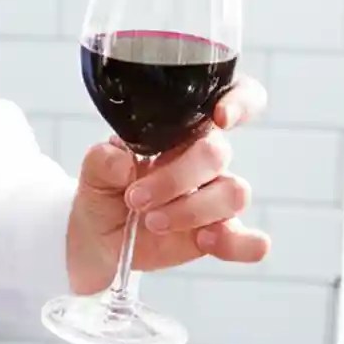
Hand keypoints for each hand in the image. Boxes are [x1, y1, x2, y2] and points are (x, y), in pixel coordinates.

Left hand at [66, 75, 271, 294]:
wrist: (99, 235)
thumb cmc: (105, 191)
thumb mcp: (94, 170)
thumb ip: (103, 159)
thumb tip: (124, 162)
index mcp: (181, 131)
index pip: (231, 101)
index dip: (240, 101)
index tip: (220, 117)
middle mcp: (205, 161)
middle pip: (217, 154)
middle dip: (175, 178)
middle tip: (136, 198)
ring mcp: (216, 197)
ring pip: (234, 193)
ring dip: (192, 210)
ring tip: (152, 222)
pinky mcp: (222, 234)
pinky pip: (249, 239)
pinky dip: (239, 243)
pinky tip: (205, 241)